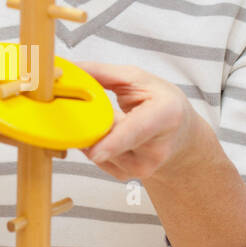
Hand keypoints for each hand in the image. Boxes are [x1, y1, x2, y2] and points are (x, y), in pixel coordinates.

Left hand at [74, 60, 208, 183]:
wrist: (180, 132)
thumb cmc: (161, 102)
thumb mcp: (137, 78)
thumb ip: (101, 73)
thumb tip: (66, 70)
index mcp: (166, 115)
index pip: (136, 131)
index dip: (114, 142)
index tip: (96, 151)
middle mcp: (157, 148)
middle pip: (109, 142)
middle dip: (91, 126)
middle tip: (86, 110)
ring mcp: (144, 167)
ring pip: (99, 151)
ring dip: (94, 135)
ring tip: (111, 120)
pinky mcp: (129, 177)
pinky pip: (99, 161)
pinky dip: (97, 146)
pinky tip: (111, 135)